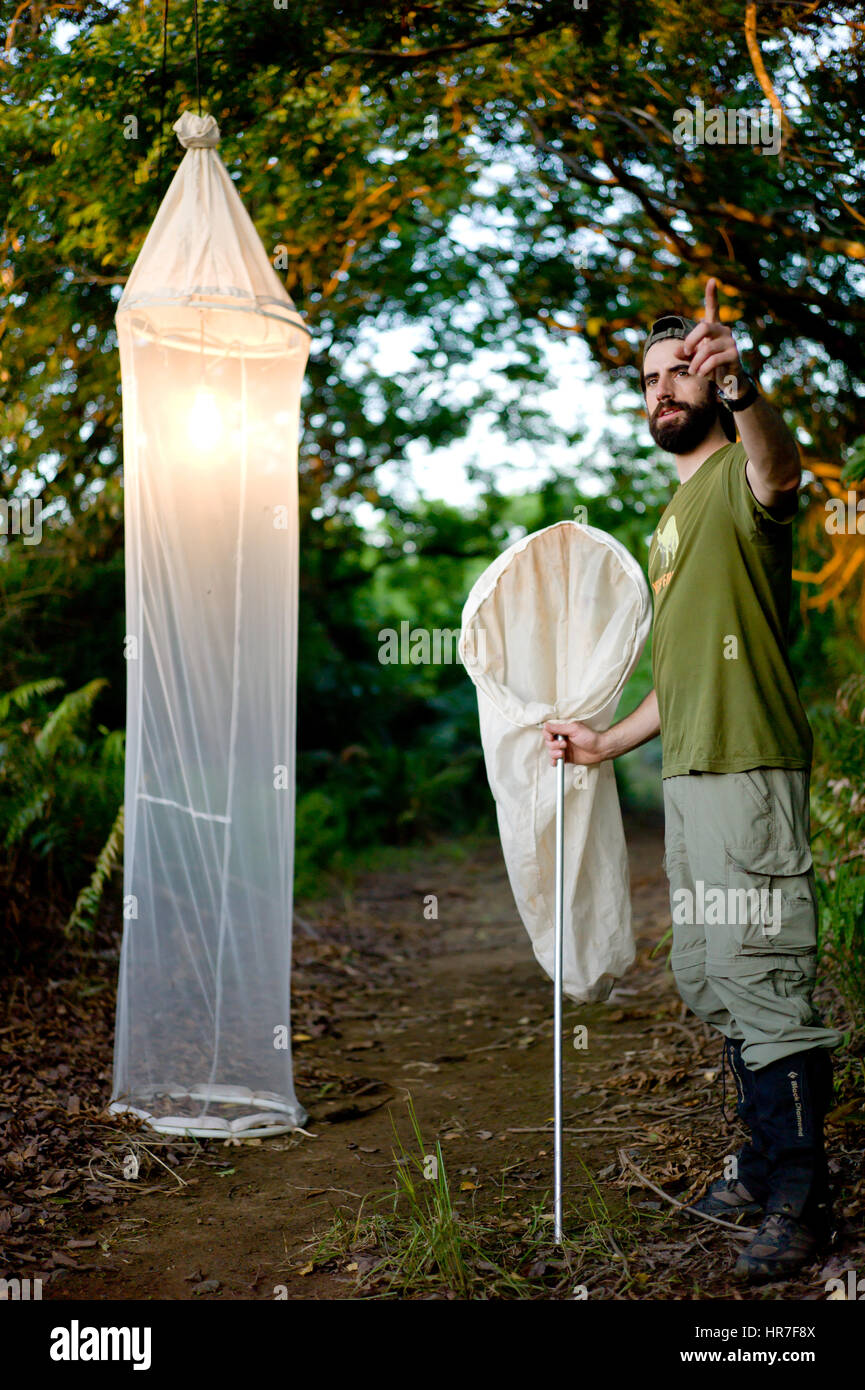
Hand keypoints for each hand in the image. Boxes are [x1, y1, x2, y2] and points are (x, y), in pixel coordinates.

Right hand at [543, 720, 607, 766]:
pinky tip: (557, 762)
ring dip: (554, 753)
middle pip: (548, 742)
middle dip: (553, 745)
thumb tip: (546, 725)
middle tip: (564, 745)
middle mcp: (562, 739)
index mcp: (563, 730)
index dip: (547, 735)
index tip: (551, 738)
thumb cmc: (590, 737)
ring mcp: (563, 749)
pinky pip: (555, 761)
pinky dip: (554, 762)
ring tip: (563, 753)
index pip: (548, 731)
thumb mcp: (574, 729)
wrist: (600, 750)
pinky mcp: (566, 758)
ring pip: (550, 752)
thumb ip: (559, 728)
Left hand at [680, 278, 744, 394]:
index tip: (712, 280)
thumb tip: (676, 352)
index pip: (713, 308)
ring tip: (692, 371)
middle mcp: (724, 331)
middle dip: (690, 341)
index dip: (712, 295)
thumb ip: (685, 352)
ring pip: (707, 348)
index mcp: (714, 328)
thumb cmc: (710, 367)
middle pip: (704, 327)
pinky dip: (704, 369)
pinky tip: (701, 374)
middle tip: (685, 353)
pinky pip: (714, 360)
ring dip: (695, 362)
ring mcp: (730, 342)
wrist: (729, 382)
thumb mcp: (694, 358)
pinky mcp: (734, 355)